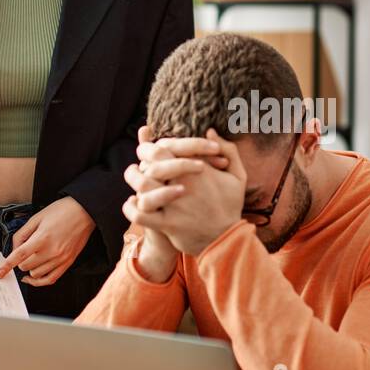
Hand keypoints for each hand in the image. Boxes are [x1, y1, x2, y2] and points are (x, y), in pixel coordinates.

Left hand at [0, 196, 94, 286]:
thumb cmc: (61, 211)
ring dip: (29, 269)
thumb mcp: (37, 217)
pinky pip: (51, 279)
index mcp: (42, 238)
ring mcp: (60, 259)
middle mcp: (51, 251)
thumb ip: (22, 234)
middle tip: (23, 253)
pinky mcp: (68, 263)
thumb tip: (14, 249)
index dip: (6, 266)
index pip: (19, 256)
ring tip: (31, 259)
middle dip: (20, 262)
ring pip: (36, 274)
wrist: (85, 212)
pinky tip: (34, 276)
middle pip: (26, 266)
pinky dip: (40, 281)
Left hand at [122, 130, 217, 281]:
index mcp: (197, 171)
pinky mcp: (167, 225)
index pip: (165, 147)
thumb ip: (229, 150)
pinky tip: (132, 201)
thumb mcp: (238, 176)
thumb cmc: (231, 205)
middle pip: (151, 163)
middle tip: (139, 159)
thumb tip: (210, 130)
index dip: (154, 145)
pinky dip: (131, 208)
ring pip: (142, 186)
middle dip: (141, 157)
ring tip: (133, 175)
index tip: (152, 149)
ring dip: (133, 178)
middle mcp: (183, 185)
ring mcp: (174, 206)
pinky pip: (141, 215)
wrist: (228, 239)